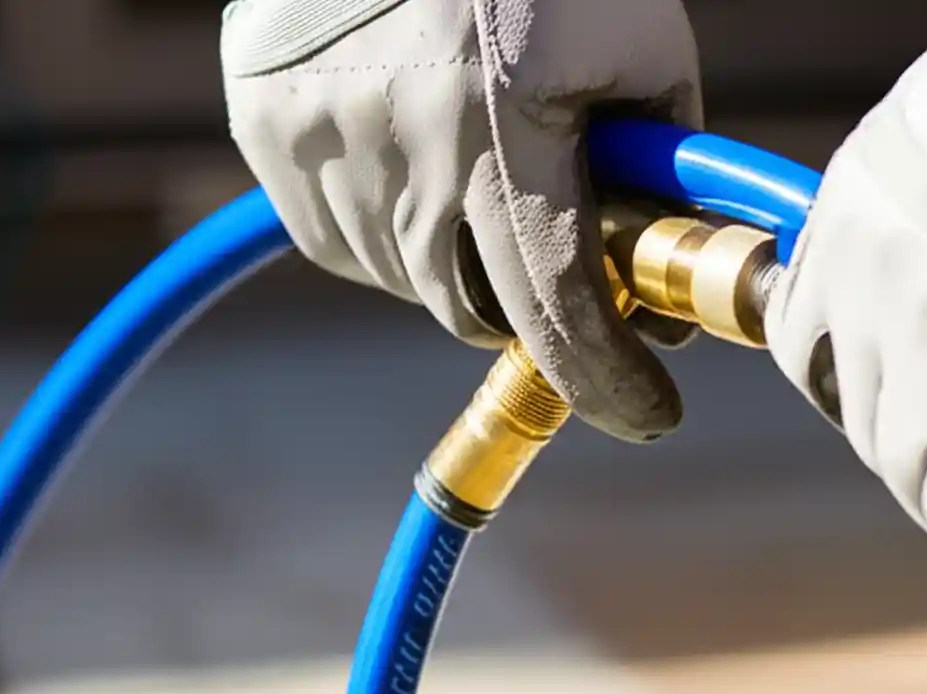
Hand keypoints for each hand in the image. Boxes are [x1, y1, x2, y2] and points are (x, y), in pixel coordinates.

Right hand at [221, 0, 703, 441]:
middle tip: (556, 282)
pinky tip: (416, 181)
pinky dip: (386, 240)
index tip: (648, 412)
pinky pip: (335, 242)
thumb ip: (660, 161)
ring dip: (454, 271)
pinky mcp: (266, 125)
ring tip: (480, 196)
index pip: (551, 299)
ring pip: (400, 280)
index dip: (606, 376)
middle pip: (469, 308)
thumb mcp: (637, 46)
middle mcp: (400, 138)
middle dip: (525, 315)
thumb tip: (659, 271)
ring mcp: (318, 136)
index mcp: (502, 117)